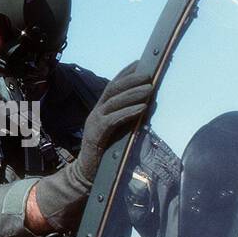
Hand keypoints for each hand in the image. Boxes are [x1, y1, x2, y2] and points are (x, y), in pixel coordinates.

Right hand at [31, 62, 153, 232]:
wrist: (87, 173)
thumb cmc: (105, 153)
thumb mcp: (118, 131)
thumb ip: (127, 118)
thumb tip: (147, 104)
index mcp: (101, 109)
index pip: (113, 86)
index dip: (126, 73)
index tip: (141, 63)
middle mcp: (96, 112)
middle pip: (113, 89)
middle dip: (131, 80)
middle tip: (149, 74)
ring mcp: (94, 122)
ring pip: (114, 102)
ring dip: (133, 94)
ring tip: (150, 88)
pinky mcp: (96, 134)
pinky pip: (113, 120)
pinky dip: (129, 112)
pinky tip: (142, 108)